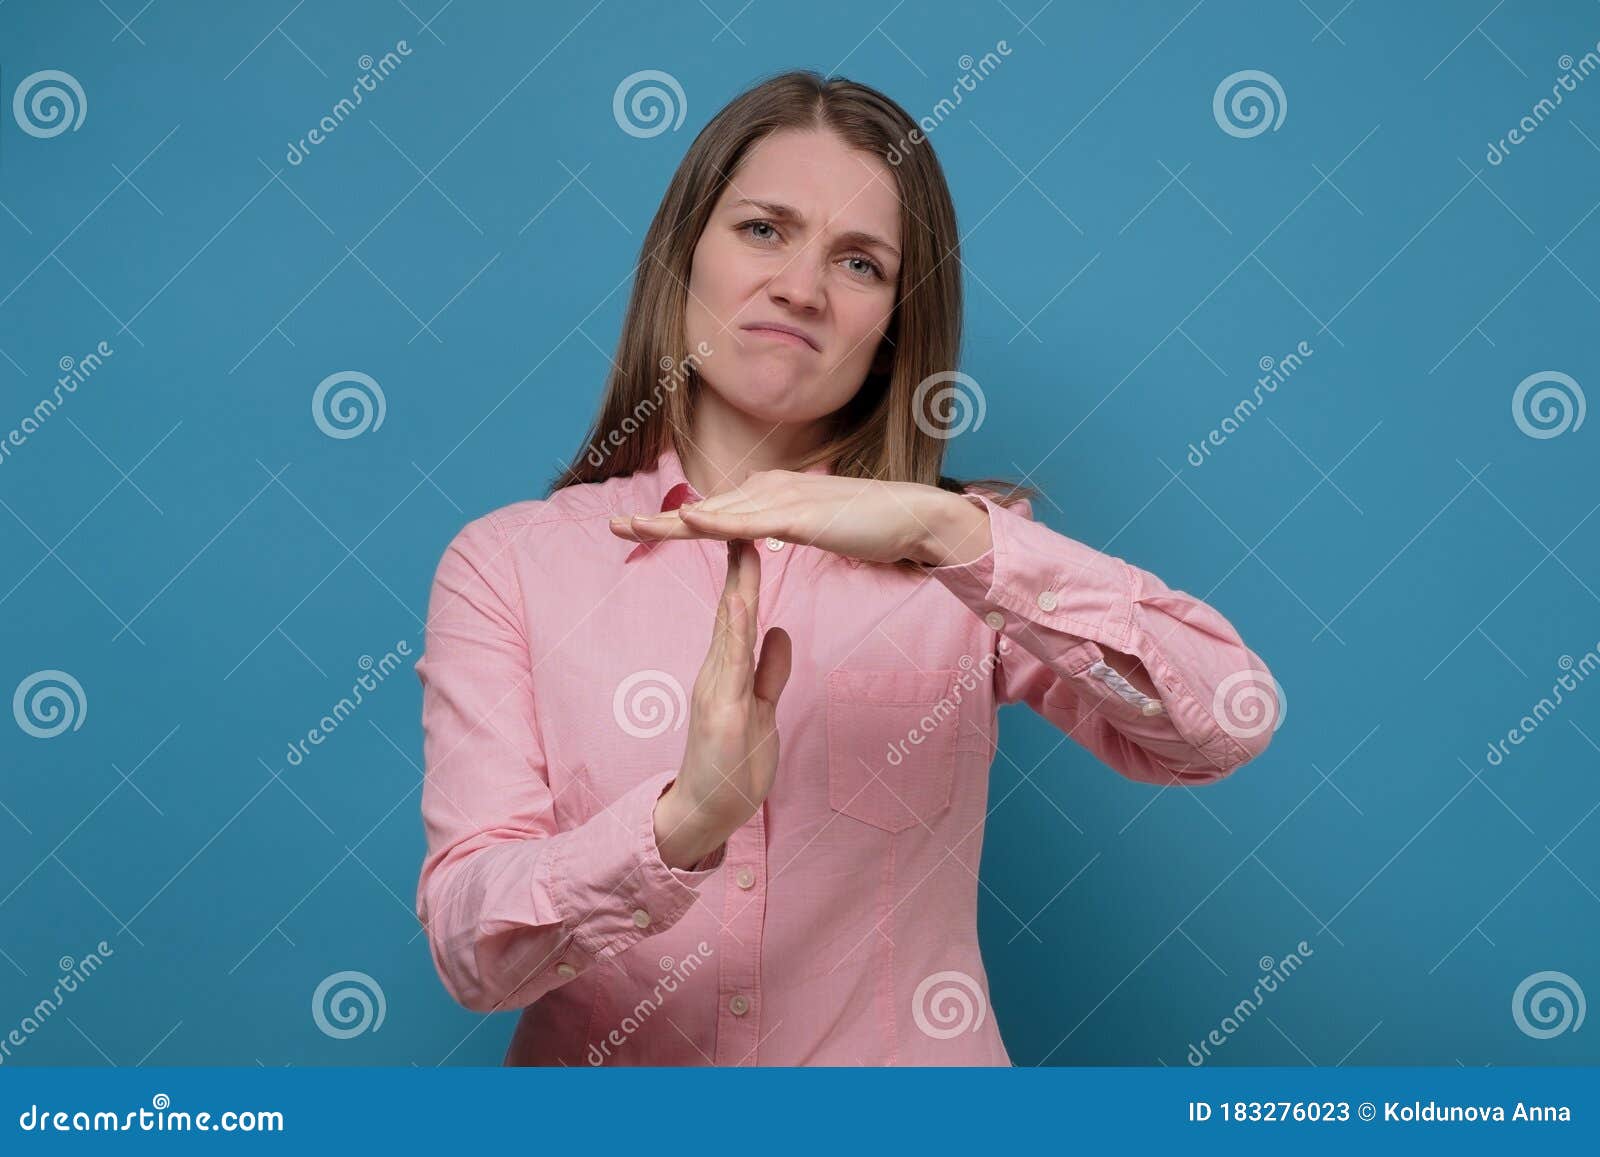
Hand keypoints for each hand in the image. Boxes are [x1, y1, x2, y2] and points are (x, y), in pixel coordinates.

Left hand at [609, 471, 992, 566]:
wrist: (912, 517)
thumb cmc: (871, 525)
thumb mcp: (816, 526)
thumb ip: (787, 525)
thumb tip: (766, 532)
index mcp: (772, 492)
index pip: (715, 510)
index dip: (676, 520)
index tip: (641, 526)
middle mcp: (770, 488)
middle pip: (704, 508)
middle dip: (657, 518)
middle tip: (613, 525)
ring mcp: (783, 500)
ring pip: (715, 513)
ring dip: (671, 520)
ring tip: (631, 525)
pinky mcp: (798, 517)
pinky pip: (747, 523)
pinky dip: (714, 524)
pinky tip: (687, 524)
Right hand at [653, 539, 791, 869]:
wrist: (706, 813)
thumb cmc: (733, 766)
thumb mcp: (761, 709)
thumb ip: (770, 671)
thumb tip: (780, 632)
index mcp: (726, 670)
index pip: (740, 612)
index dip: (748, 572)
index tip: (755, 532)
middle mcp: (716, 672)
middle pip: (731, 609)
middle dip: (738, 563)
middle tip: (744, 515)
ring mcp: (715, 690)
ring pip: (728, 629)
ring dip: (736, 586)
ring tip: (742, 545)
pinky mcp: (720, 712)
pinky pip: (730, 666)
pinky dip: (734, 633)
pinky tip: (739, 606)